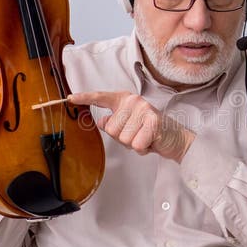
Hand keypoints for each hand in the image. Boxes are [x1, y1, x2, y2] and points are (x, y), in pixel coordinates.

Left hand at [68, 91, 194, 163]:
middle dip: (123, 138)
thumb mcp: (129, 126)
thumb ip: (114, 122)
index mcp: (125, 100)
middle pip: (110, 129)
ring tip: (145, 138)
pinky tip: (151, 142)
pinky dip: (143, 148)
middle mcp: (133, 101)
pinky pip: (136, 144)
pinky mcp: (152, 121)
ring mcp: (143, 110)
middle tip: (138, 135)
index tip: (71, 98)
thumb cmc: (150, 132)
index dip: (85, 98)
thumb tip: (101, 121)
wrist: (175, 139)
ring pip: (122, 138)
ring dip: (133, 144)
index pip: (102, 98)